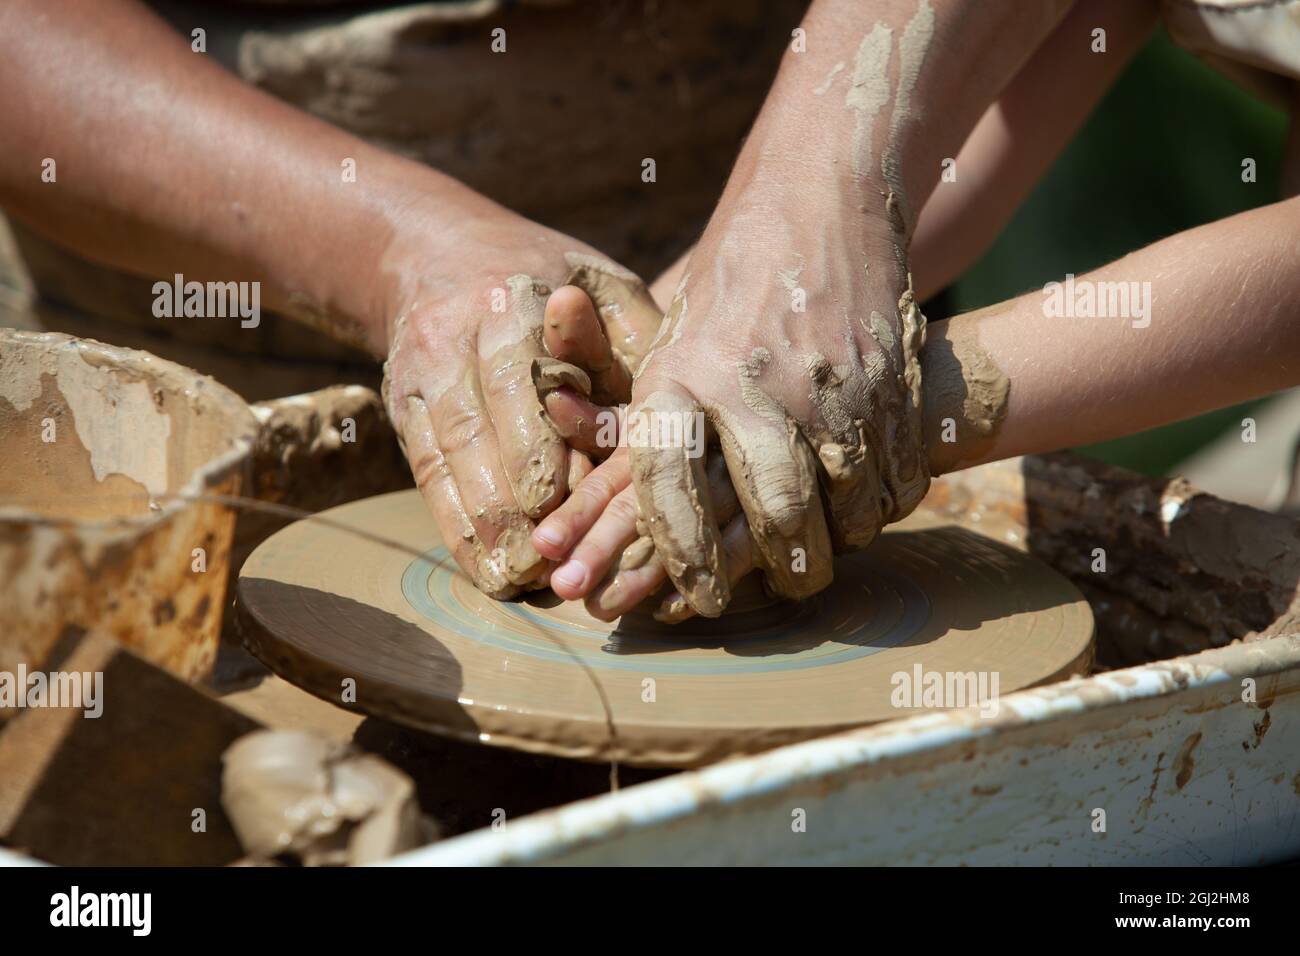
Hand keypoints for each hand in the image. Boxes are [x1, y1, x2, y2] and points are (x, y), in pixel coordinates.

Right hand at [382, 210, 660, 598]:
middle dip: (508, 495)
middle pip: (477, 422)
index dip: (534, 438)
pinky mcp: (403, 407)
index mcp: (517, 298)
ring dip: (481, 523)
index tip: (554, 498)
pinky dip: (455, 526)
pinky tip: (486, 570)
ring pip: (447, 453)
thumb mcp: (600, 283)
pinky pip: (426, 472)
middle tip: (544, 557)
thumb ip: (633, 339)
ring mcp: (423, 372)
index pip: (521, 374)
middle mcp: (460, 333)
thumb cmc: (551, 280)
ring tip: (518, 580)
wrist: (436, 252)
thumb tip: (667, 398)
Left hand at [618, 187, 929, 616]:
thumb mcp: (674, 336)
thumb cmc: (731, 276)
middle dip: (779, 569)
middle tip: (784, 585)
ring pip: (843, 501)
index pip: (668, 484)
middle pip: (771, 510)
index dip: (679, 553)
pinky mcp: (889, 380)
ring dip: (837, 541)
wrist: (820, 196)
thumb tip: (609, 487)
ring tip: (825, 555)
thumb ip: (653, 410)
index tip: (696, 595)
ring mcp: (830, 383)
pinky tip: (869, 508)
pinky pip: (895, 473)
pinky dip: (883, 503)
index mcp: (683, 373)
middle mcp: (756, 383)